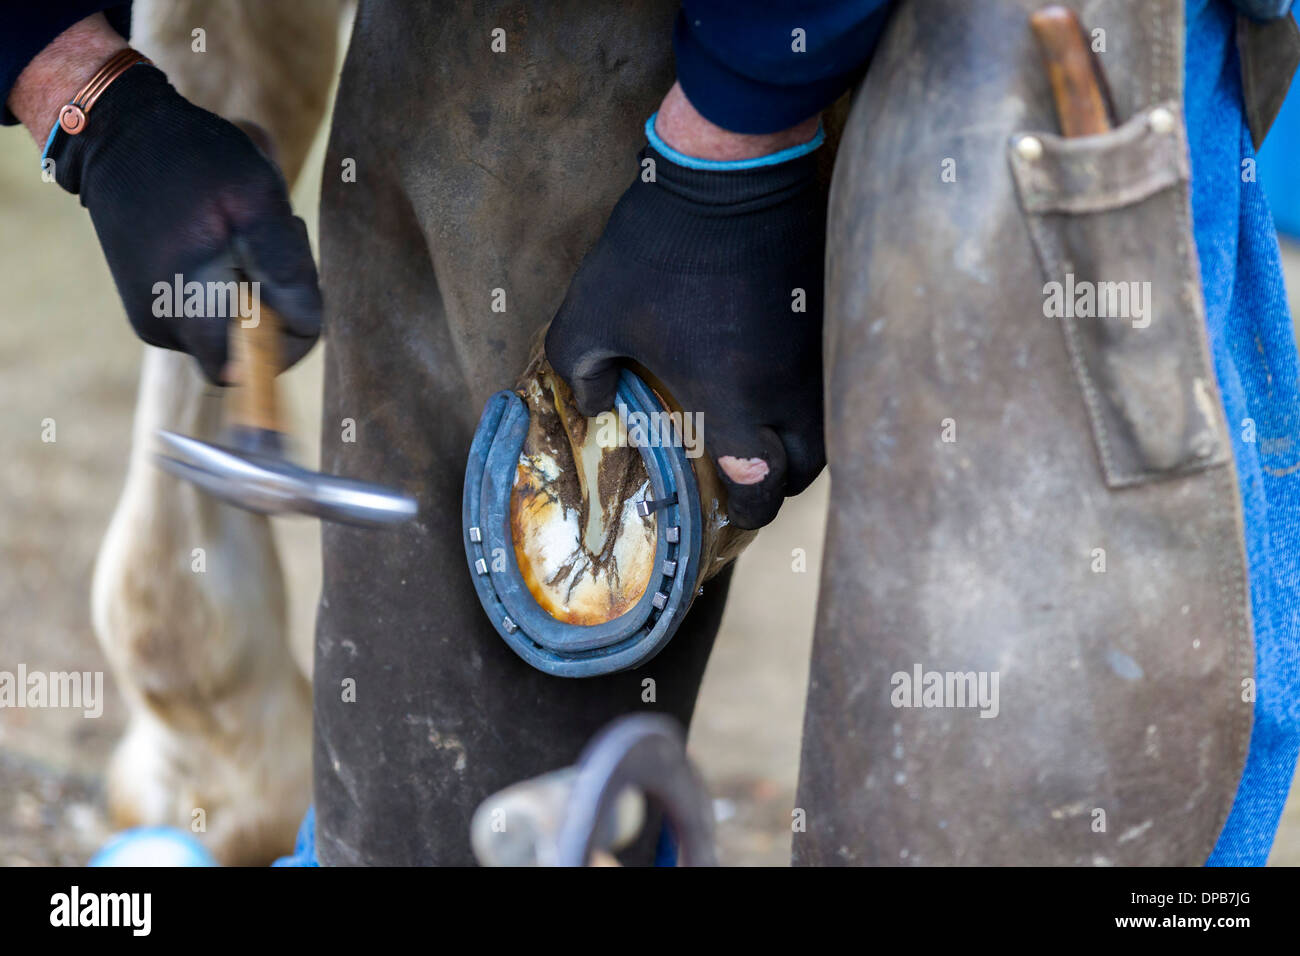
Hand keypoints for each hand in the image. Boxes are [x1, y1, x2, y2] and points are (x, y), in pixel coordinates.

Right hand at [43, 62, 320, 381]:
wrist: (119, 132)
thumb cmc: (194, 160)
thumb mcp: (258, 200)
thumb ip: (287, 267)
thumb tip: (307, 323)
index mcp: (191, 314)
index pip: (264, 366)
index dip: (294, 327)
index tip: (289, 270)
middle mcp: (167, 330)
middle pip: (252, 345)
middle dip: (277, 295)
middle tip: (272, 233)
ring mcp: (154, 319)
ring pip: (234, 324)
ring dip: (256, 281)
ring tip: (244, 226)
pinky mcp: (150, 304)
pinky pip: (209, 310)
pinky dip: (229, 276)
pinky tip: (222, 233)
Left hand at [546, 109, 825, 529]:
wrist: (729, 173)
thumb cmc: (656, 249)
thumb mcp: (592, 313)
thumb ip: (580, 373)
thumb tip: (594, 409)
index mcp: (733, 400)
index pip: (759, 485)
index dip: (747, 511)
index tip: (735, 509)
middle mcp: (790, 389)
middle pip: (807, 468)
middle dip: (779, 479)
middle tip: (751, 468)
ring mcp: (822, 353)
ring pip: (831, 425)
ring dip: (803, 440)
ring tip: (771, 428)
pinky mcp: (836, 317)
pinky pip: (837, 377)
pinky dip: (816, 393)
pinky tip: (786, 375)